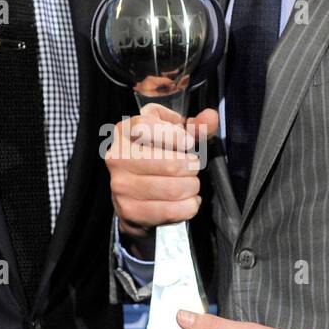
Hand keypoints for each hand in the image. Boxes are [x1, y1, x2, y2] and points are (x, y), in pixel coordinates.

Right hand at [105, 104, 219, 238]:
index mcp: (125, 131)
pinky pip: (171, 211)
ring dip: (192, 188)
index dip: (174, 136)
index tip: (189, 143)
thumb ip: (196, 126)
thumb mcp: (175, 134)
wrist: (134, 194)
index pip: (146, 127)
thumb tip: (211, 117)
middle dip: (192, 167)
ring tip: (191, 185)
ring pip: (173, 189)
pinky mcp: (130, 210)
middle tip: (193, 167)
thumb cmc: (157, 156)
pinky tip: (187, 201)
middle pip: (169, 164)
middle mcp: (117, 158)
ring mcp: (121, 186)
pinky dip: (188, 207)